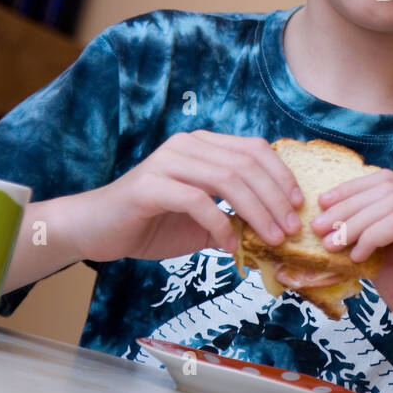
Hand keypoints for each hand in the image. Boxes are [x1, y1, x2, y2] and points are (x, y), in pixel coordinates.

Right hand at [71, 131, 304, 262]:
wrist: (94, 229)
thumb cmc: (149, 222)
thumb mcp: (201, 221)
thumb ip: (233, 217)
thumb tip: (274, 231)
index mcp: (202, 145)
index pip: (254, 149)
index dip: (281, 175)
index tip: (298, 205)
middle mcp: (187, 145)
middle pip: (246, 163)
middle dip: (275, 198)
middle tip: (290, 229)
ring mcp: (167, 162)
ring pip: (227, 179)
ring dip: (255, 211)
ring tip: (270, 238)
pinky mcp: (150, 186)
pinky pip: (197, 201)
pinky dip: (220, 225)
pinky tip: (229, 247)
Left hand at [309, 169, 392, 358]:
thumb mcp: (392, 261)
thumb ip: (373, 236)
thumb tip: (332, 221)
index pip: (389, 180)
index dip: (352, 188)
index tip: (322, 204)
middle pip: (388, 186)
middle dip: (347, 205)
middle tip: (318, 226)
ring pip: (392, 202)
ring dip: (355, 222)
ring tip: (332, 244)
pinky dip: (372, 236)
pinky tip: (358, 255)